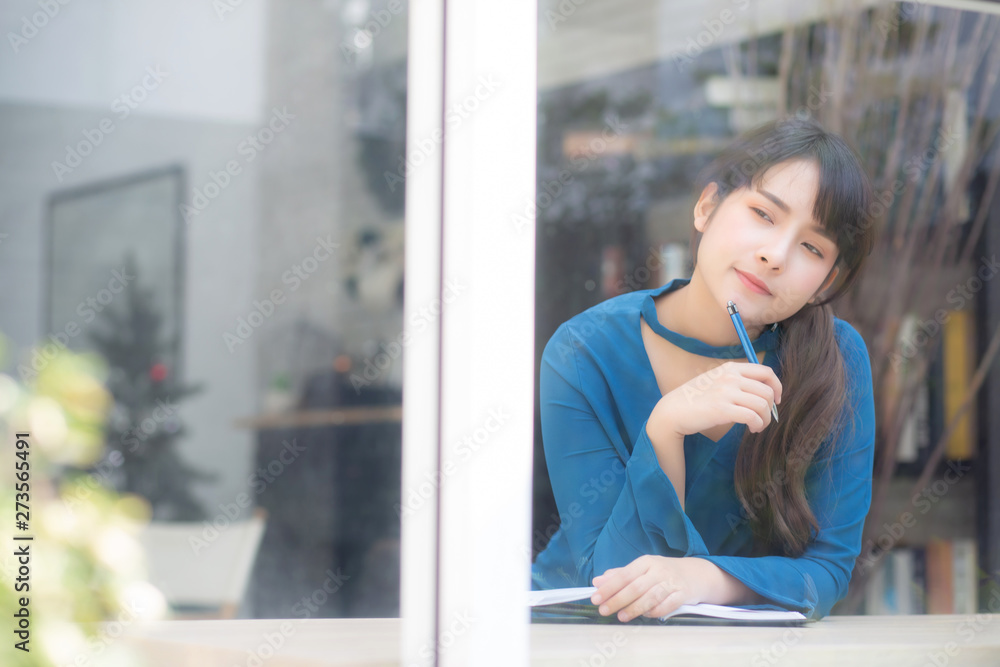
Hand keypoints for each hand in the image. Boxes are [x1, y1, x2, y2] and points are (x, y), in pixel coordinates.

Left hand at [590, 555, 701, 621]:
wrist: (695, 574)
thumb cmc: (662, 573)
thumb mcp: (642, 569)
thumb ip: (619, 575)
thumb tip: (597, 582)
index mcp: (646, 562)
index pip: (624, 575)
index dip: (609, 587)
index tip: (595, 598)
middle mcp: (658, 570)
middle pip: (635, 587)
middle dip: (618, 600)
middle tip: (604, 610)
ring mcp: (671, 582)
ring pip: (651, 597)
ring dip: (635, 608)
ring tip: (621, 617)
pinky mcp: (682, 594)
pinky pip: (667, 605)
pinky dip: (655, 612)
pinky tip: (646, 616)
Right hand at [655, 361, 781, 436]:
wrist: (674, 410)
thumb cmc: (696, 398)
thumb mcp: (717, 381)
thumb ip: (736, 382)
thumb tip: (763, 393)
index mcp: (731, 368)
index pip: (766, 372)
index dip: (777, 386)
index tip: (776, 400)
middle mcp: (730, 377)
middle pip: (767, 391)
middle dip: (771, 408)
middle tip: (763, 419)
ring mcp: (726, 392)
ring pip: (762, 405)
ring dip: (765, 419)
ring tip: (757, 426)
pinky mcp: (722, 409)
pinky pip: (752, 417)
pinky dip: (757, 425)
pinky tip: (752, 429)